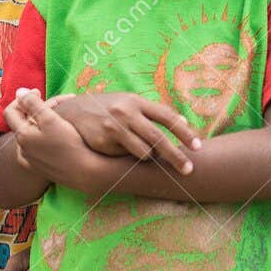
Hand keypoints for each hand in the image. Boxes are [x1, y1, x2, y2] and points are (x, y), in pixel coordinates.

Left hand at [5, 89, 106, 193]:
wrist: (85, 172)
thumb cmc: (68, 143)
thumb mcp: (49, 118)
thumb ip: (31, 103)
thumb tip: (18, 92)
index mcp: (21, 136)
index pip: (11, 111)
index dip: (22, 98)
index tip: (39, 92)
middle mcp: (22, 150)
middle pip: (25, 121)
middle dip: (40, 108)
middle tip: (61, 102)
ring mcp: (31, 161)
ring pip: (33, 133)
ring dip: (45, 121)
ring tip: (64, 114)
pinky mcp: (42, 168)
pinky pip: (39, 147)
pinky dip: (46, 136)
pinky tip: (59, 132)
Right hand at [51, 93, 200, 171]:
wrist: (72, 112)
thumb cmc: (108, 108)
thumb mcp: (129, 103)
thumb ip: (154, 112)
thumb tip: (185, 121)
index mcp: (136, 101)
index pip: (166, 116)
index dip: (184, 132)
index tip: (198, 147)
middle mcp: (126, 112)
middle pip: (158, 138)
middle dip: (176, 156)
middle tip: (189, 170)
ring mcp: (113, 127)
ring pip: (143, 152)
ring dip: (148, 157)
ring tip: (142, 154)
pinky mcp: (102, 142)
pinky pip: (124, 158)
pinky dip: (127, 158)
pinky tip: (119, 151)